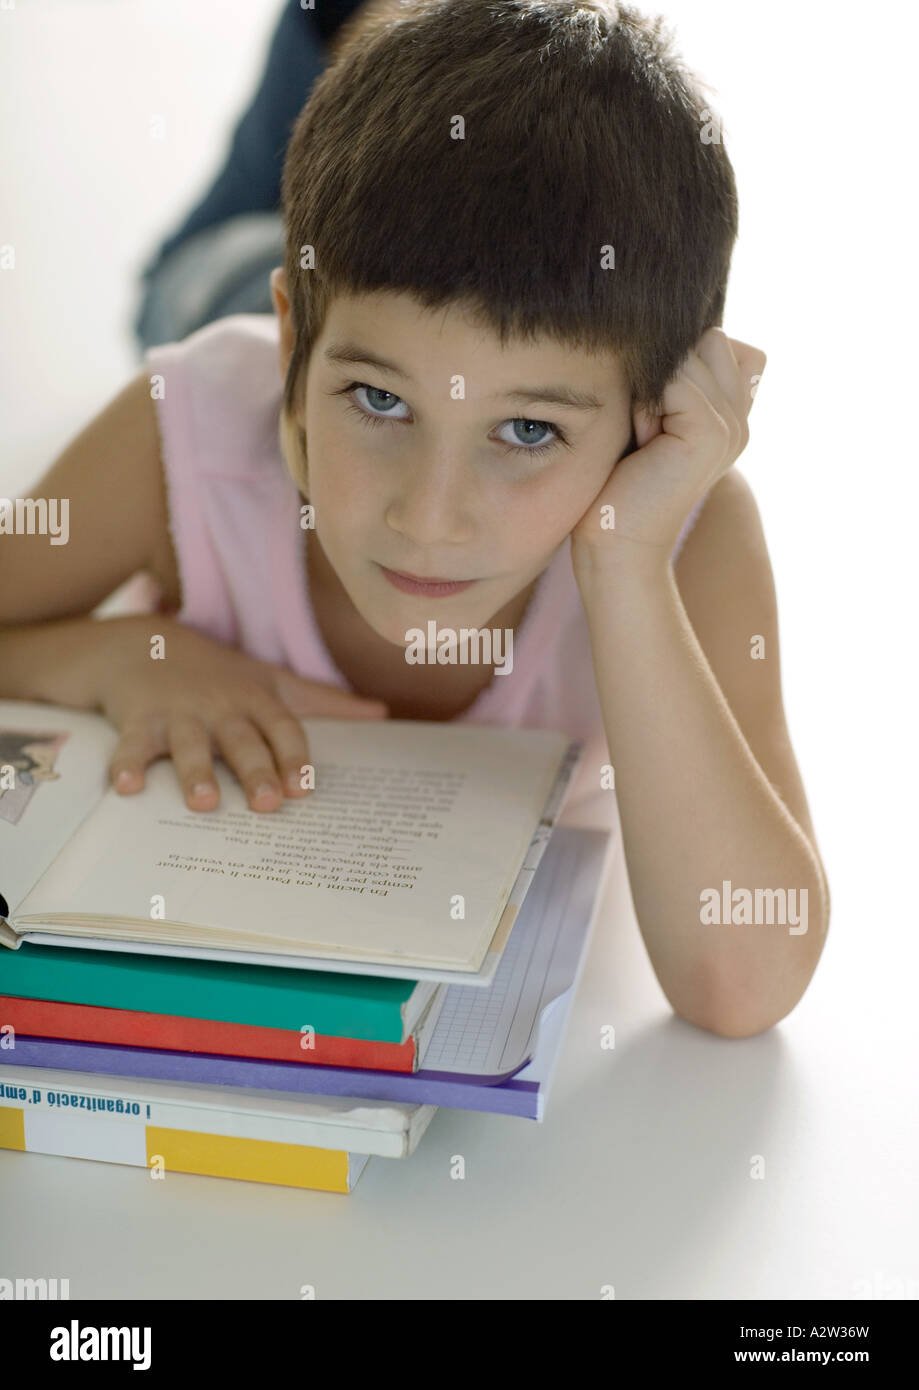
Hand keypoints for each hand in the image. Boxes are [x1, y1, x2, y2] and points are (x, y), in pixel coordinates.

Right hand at [99, 616, 387, 811]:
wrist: (143, 646)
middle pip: (241, 741)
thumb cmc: (220, 675)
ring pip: (189, 745)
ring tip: (203, 804)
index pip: (283, 729)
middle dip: (255, 771)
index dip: (294, 757)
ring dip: (195, 773)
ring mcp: (179, 714)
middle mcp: (221, 707)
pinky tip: (128, 789)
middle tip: (268, 804)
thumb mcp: (274, 680)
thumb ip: (326, 702)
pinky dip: (126, 765)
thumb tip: (382, 713)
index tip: (305, 789)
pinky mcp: (139, 721)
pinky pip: (132, 745)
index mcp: (257, 701)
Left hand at [570, 328, 765, 577]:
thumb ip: (670, 378)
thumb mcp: (644, 419)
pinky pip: (674, 377)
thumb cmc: (616, 485)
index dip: (673, 364)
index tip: (650, 416)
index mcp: (731, 412)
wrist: (616, 545)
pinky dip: (645, 402)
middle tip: (644, 428)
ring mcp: (732, 425)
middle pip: (705, 338)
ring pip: (690, 352)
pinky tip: (641, 440)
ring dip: (650, 387)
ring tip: (643, 436)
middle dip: (662, 371)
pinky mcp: (711, 432)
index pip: (715, 340)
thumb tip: (666, 323)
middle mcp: (740, 416)